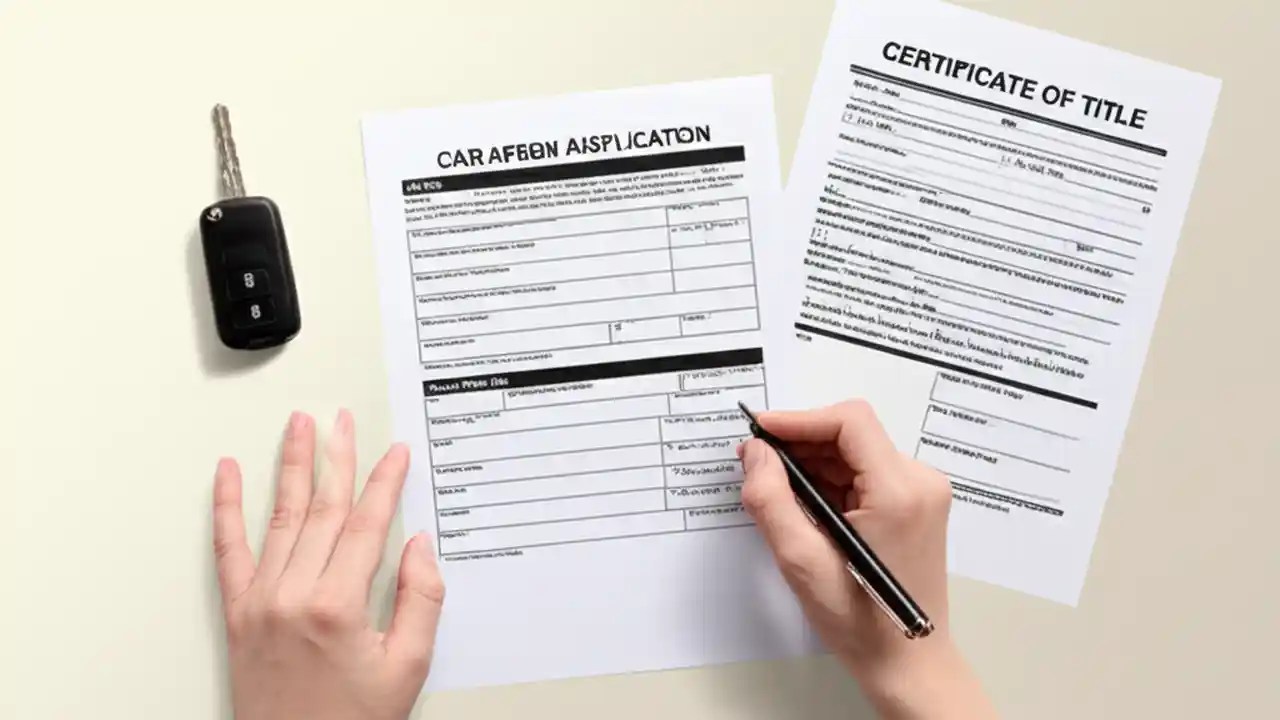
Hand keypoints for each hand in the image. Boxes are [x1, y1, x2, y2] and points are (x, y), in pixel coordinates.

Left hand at [212, 410, 444, 719]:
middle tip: (343, 420)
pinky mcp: (237, 614)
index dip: (385, 483)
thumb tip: (418, 548)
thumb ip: (420, 602)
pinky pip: (228, 550)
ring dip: (291, 467)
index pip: (367, 525)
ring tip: (298, 427)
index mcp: (338, 606)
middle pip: (323, 509)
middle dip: (338, 458)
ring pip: (280, 518)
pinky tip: (228, 475)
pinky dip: (226, 508)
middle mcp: (293, 595)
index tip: (396, 453)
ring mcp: (260, 601)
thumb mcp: (406, 669)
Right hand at [739, 401, 993, 718]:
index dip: (800, 419)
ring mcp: (921, 494)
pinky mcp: (914, 506)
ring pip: (856, 453)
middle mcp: (919, 483)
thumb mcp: (801, 561)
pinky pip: (865, 474)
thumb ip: (771, 499)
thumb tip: (755, 454)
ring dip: (813, 463)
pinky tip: (805, 504)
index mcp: (899, 491)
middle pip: (852, 434)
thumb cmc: (860, 622)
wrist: (907, 663)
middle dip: (800, 443)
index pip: (849, 422)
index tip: (761, 432)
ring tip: (775, 489)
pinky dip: (831, 481)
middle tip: (755, 464)